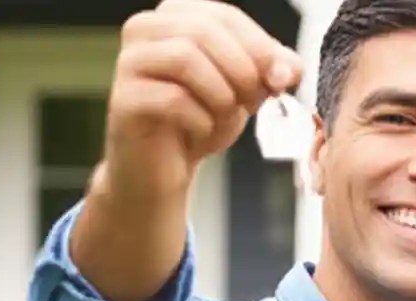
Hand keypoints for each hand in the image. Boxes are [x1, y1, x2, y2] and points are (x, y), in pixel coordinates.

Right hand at [105, 0, 303, 196]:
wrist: (164, 169)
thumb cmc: (200, 121)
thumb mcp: (244, 89)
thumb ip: (269, 70)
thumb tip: (290, 67)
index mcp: (176, 16)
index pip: (225, 16)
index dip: (261, 46)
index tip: (284, 78)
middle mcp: (145, 30)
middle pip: (204, 31)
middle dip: (242, 69)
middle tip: (255, 101)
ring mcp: (130, 63)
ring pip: (185, 58)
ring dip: (220, 94)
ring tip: (226, 116)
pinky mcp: (125, 100)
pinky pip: (172, 99)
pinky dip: (201, 119)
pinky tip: (202, 131)